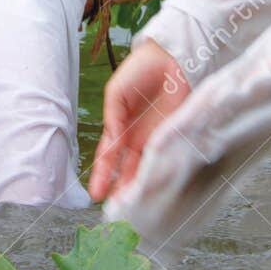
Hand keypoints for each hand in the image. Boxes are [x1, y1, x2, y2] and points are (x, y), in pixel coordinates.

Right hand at [88, 40, 190, 202]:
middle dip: (120, 189)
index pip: (108, 157)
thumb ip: (113, 118)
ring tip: (134, 207)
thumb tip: (111, 142)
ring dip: (139, 186)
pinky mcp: (175, 135)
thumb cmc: (140, 70)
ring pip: (145, 169)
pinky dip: (160, 172)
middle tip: (117, 212)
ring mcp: (156, 138)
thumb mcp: (116, 93)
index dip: (101, 176)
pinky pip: (165, 158)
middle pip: (126, 169)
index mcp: (119, 126)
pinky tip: (156, 186)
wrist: (171, 57)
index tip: (95, 195)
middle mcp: (137, 137)